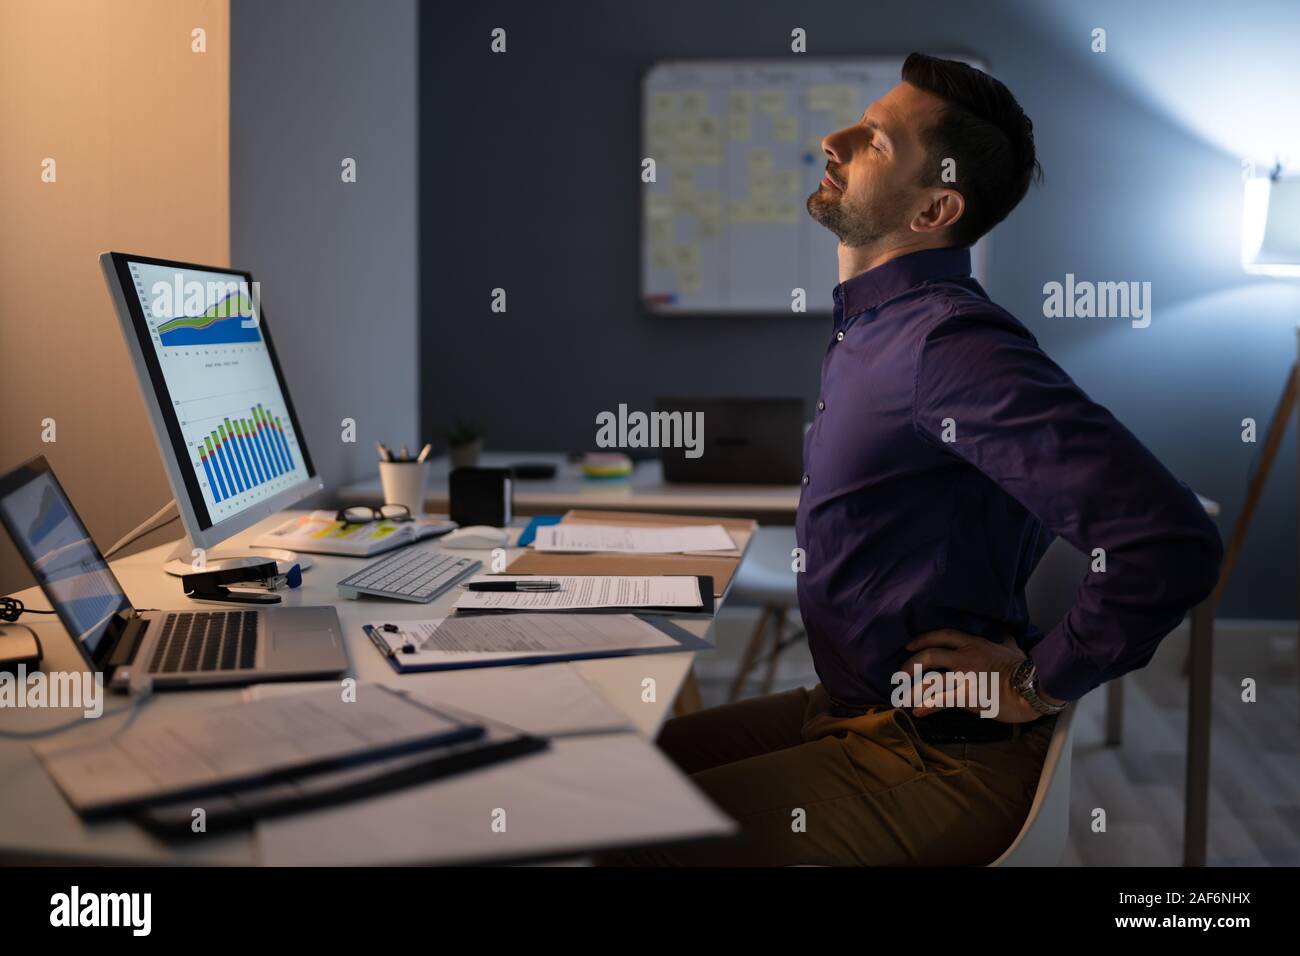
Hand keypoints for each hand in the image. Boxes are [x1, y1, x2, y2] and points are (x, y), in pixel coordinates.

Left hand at [901, 629, 1048, 723]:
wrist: (1034, 688)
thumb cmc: (1026, 669)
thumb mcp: (1013, 648)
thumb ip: (1005, 639)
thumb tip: (1007, 631)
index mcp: (974, 644)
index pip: (943, 635)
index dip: (923, 639)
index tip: (910, 645)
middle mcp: (965, 657)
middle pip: (929, 655)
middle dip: (910, 664)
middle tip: (901, 674)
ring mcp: (964, 676)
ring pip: (930, 680)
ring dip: (913, 690)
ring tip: (903, 698)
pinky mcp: (967, 695)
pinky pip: (940, 701)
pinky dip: (926, 707)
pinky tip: (917, 712)